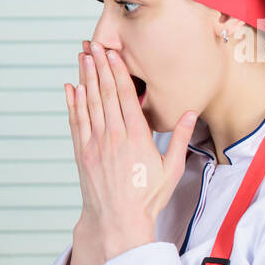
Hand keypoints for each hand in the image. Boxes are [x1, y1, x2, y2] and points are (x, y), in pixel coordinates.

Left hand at [65, 40, 194, 264]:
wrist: (118, 220)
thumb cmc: (147, 197)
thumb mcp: (171, 168)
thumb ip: (180, 137)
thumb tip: (192, 113)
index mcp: (136, 137)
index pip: (125, 96)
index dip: (117, 71)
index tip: (113, 53)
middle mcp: (113, 136)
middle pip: (104, 93)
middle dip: (99, 66)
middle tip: (93, 44)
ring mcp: (95, 144)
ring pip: (89, 104)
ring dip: (85, 78)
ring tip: (82, 57)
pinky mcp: (82, 154)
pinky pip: (76, 122)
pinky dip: (73, 103)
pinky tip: (71, 87)